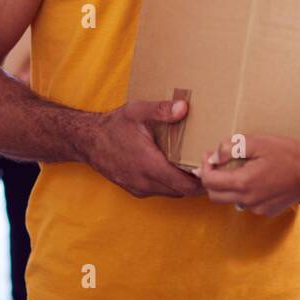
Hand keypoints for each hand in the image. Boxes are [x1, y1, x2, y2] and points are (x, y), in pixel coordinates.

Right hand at [82, 99, 203, 198]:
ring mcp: (139, 188)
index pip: (186, 186)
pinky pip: (159, 191)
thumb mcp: (137, 111)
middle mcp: (146, 182)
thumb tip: (184, 107)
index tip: (211, 166)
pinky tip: (172, 167)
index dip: (203, 180)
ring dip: (183, 183)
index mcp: (150, 165)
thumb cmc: (114, 126)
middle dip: (197, 181)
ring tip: (193, 165)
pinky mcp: (135, 189)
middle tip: (208, 164)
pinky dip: (169, 183)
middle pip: (183, 192)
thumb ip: (161, 110)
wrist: (88, 141)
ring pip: (171, 193)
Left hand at [198, 134, 299, 217]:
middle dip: (211, 178)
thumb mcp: (258, 142)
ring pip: (230, 200)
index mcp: (243, 183)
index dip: (204, 166)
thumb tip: (214, 156)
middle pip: (214, 195)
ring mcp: (257, 208)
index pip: (208, 181)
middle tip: (218, 161)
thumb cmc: (288, 154)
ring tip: (239, 167)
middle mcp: (247, 200)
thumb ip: (231, 148)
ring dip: (227, 185)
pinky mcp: (267, 211)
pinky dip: (244, 192)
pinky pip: (246, 203)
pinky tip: (256, 177)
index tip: (210, 155)